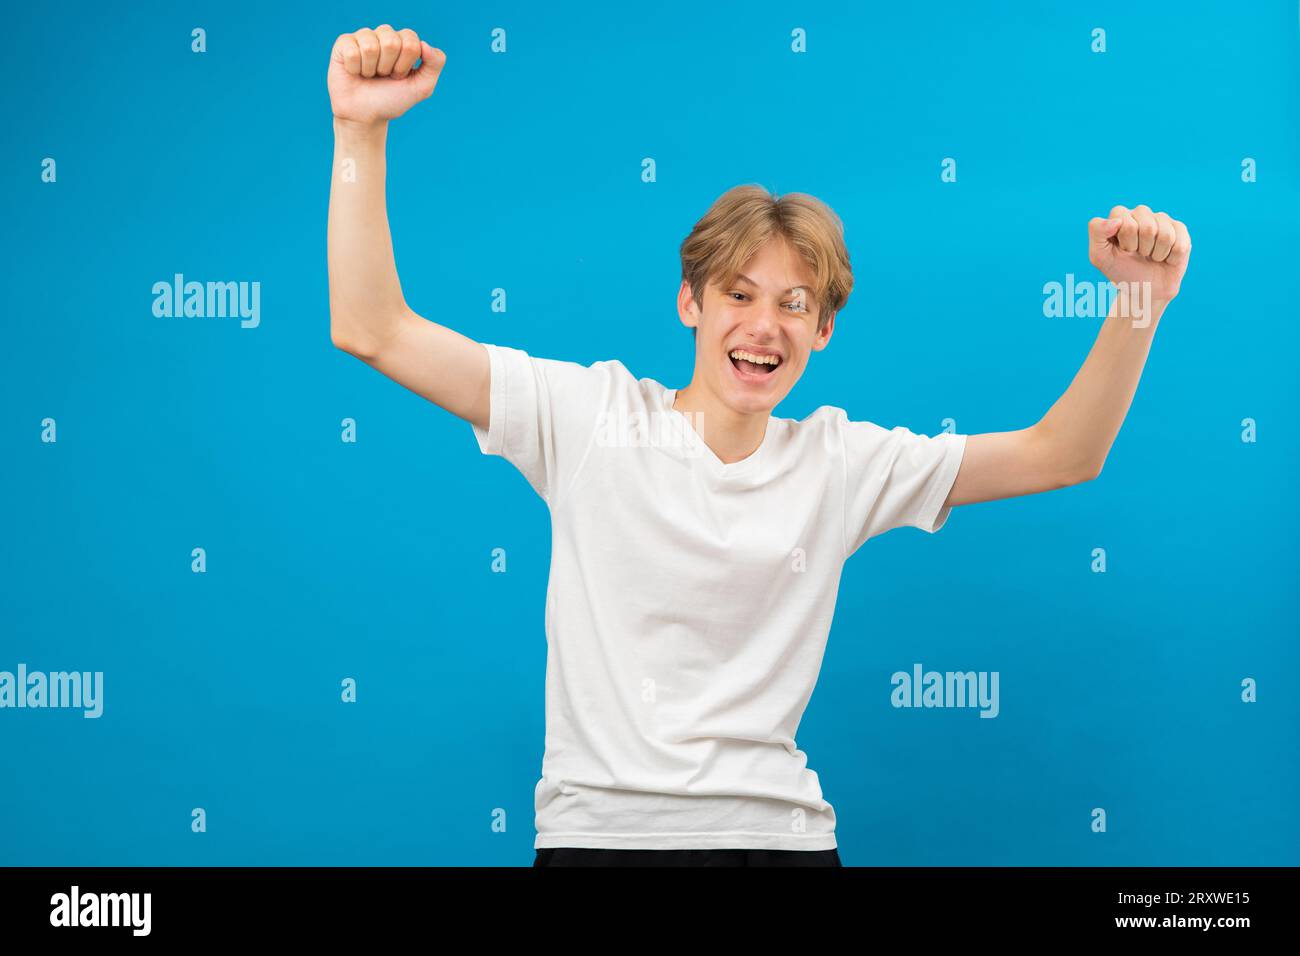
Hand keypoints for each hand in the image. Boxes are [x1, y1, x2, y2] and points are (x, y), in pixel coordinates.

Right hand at [328, 25, 445, 126]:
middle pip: (391, 42)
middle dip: (389, 67)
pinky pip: (352, 51)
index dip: (405, 65)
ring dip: (371, 69)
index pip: (411, 42)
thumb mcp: (422, 87)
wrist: (366, 116)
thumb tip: (424, 44)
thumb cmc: (392, 100)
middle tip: (383, 76)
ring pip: (371, 46)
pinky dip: (356, 69)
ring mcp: (363, 37)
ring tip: (369, 75)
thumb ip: (435, 64)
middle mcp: (384, 34)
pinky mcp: (344, 43)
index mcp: (404, 41)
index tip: (399, 77)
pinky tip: (355, 72)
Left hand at [1088, 204, 1191, 303]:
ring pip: (1166, 236)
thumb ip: (1097, 232)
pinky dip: (1171, 258)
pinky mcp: (1180, 229)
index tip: (1123, 250)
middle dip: (1141, 248)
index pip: (1125, 222)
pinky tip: (1165, 258)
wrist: (1142, 289)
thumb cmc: (1120, 270)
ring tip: (1150, 256)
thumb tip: (1116, 220)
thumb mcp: (1100, 256)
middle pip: (1148, 228)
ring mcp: (1163, 219)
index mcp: (1120, 215)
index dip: (1125, 242)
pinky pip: (1180, 245)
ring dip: (1156, 254)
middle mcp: (1141, 212)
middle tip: (1137, 254)